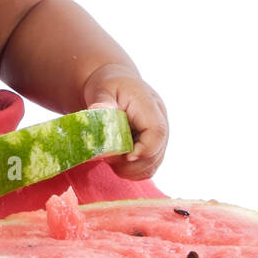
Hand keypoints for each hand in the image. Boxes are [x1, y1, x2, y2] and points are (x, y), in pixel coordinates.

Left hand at [82, 63, 168, 179]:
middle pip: (154, 156)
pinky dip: (129, 171)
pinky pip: (144, 170)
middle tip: (105, 153)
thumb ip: (102, 102)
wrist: (116, 86)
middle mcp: (160, 124)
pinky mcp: (152, 150)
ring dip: (127, 169)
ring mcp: (159, 139)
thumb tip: (97, 110)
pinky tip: (115, 158)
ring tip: (108, 154)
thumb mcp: (103, 89)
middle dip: (127, 162)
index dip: (143, 150)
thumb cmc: (109, 86)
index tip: (124, 155)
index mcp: (150, 107)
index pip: (156, 134)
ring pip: (149, 167)